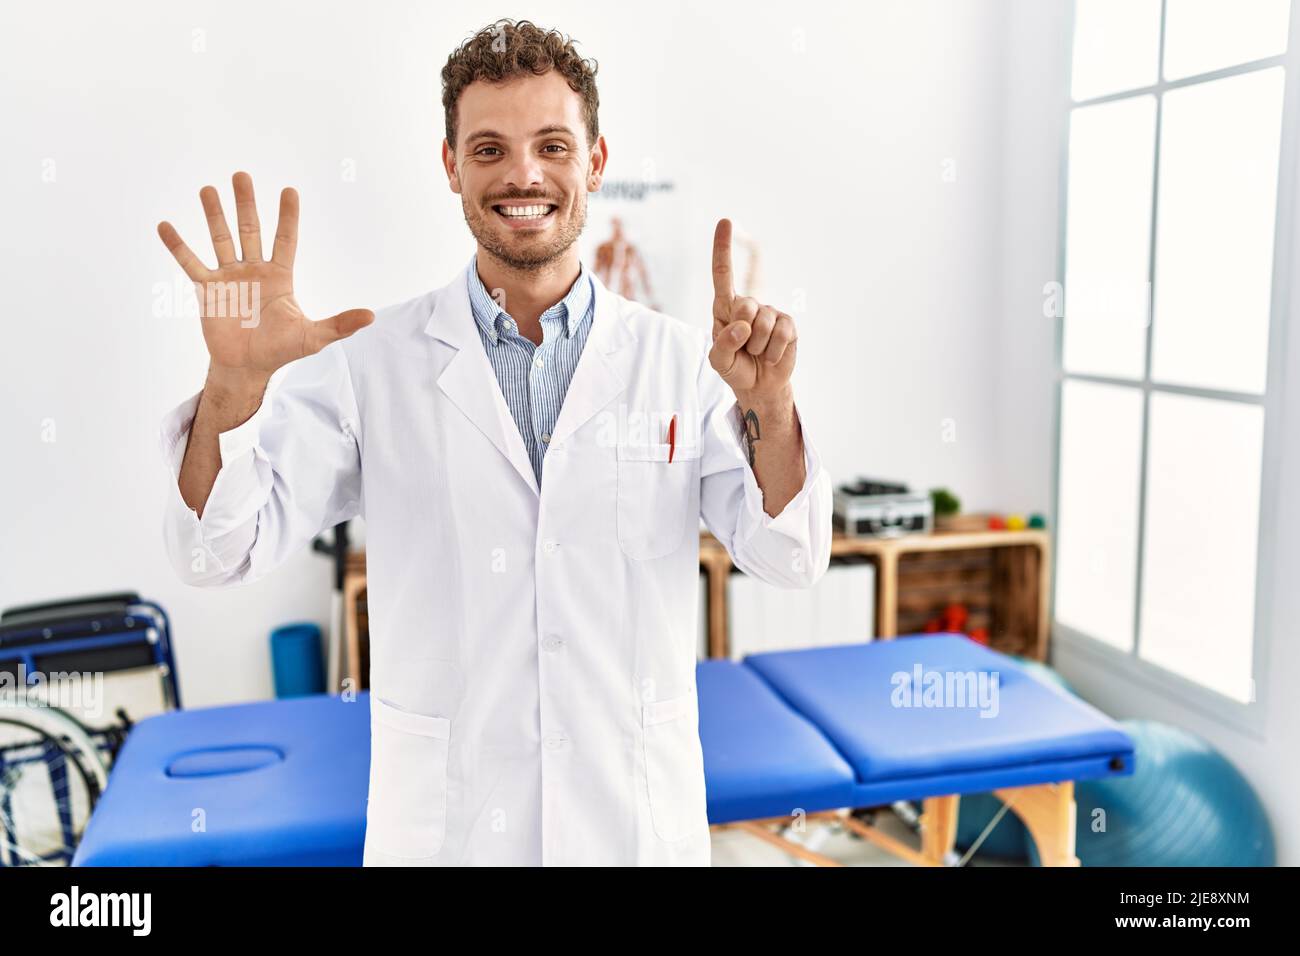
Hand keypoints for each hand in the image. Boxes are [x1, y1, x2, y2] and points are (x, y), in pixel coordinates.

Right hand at [157, 172, 372, 385]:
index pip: (285, 239)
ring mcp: (229, 277)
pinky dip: (178, 246)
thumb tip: (372, 316)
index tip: (289, 191)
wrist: (247, 367)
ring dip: (214, 215)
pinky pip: (191, 263)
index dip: (288, 217)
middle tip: (242, 175)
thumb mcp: (313, 337)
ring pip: (221, 239)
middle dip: (246, 204)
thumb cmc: (281, 350)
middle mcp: (254, 270)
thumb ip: (339, 324)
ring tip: (208, 189)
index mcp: (280, 276)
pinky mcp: (207, 290)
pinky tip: (165, 225)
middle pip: (250, 230)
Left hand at [707, 218, 796, 405]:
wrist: (759, 386)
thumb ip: (724, 344)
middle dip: (742, 333)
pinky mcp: (788, 325)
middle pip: (744, 306)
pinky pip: (782, 334)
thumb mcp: (719, 361)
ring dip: (758, 347)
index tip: (726, 221)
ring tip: (757, 354)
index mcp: (726, 307)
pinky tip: (771, 357)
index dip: (723, 248)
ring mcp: (770, 313)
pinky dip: (774, 352)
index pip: (723, 274)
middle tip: (744, 349)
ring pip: (763, 323)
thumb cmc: (735, 368)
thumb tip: (743, 327)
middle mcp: (748, 305)